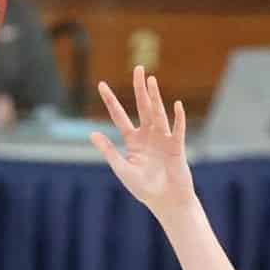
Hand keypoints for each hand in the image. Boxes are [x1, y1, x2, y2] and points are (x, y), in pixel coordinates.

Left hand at [91, 66, 195, 215]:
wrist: (166, 201)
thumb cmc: (144, 189)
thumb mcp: (122, 169)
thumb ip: (108, 151)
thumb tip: (91, 133)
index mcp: (133, 141)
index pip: (119, 116)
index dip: (110, 101)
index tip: (101, 84)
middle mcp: (148, 135)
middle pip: (142, 107)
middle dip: (139, 89)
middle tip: (138, 68)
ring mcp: (163, 139)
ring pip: (158, 113)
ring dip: (155, 97)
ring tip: (151, 80)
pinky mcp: (176, 147)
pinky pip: (177, 130)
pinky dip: (178, 119)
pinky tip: (176, 105)